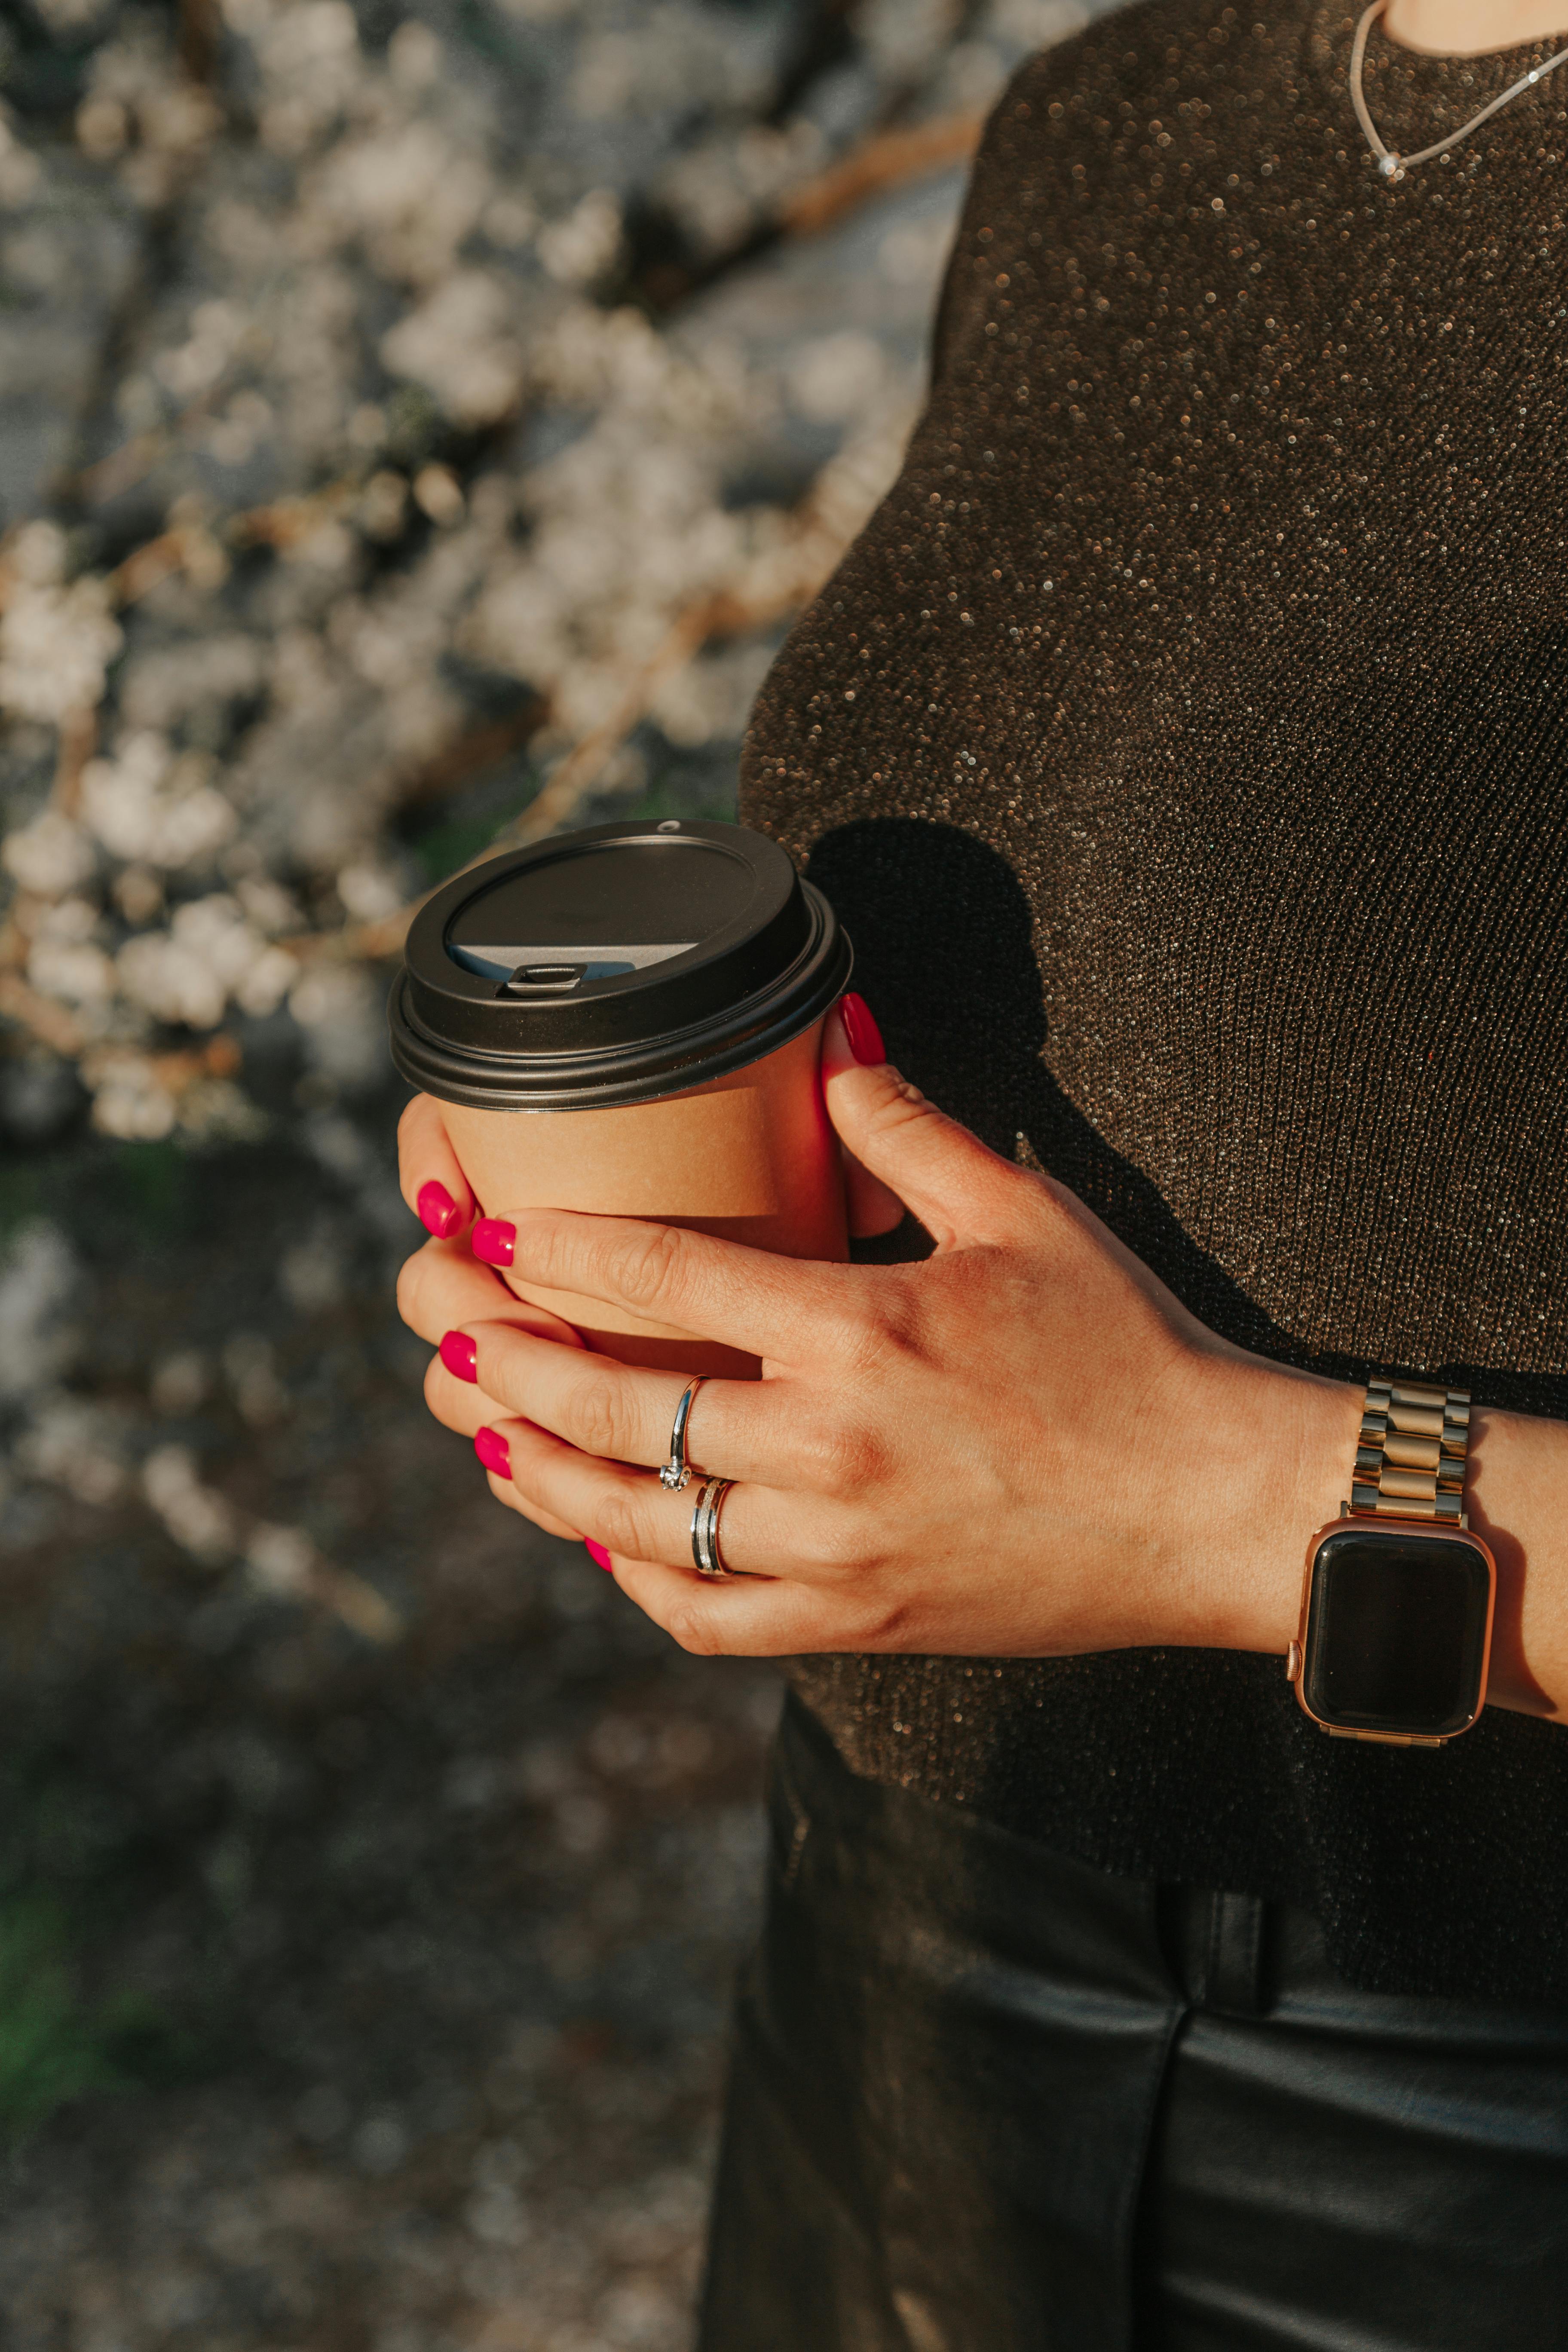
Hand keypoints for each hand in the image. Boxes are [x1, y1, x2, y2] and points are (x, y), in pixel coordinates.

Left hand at [397, 1004, 1361, 1657]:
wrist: (1211, 1507)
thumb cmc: (1128, 1352)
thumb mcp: (1024, 1215)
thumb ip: (910, 1130)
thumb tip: (834, 1047)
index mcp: (864, 1333)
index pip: (670, 1279)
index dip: (568, 1249)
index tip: (504, 1229)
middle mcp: (831, 1446)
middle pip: (624, 1406)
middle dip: (516, 1363)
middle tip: (447, 1333)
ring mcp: (837, 1547)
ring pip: (643, 1520)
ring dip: (549, 1474)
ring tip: (489, 1432)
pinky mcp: (861, 1620)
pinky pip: (711, 1616)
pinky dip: (641, 1582)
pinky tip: (605, 1546)